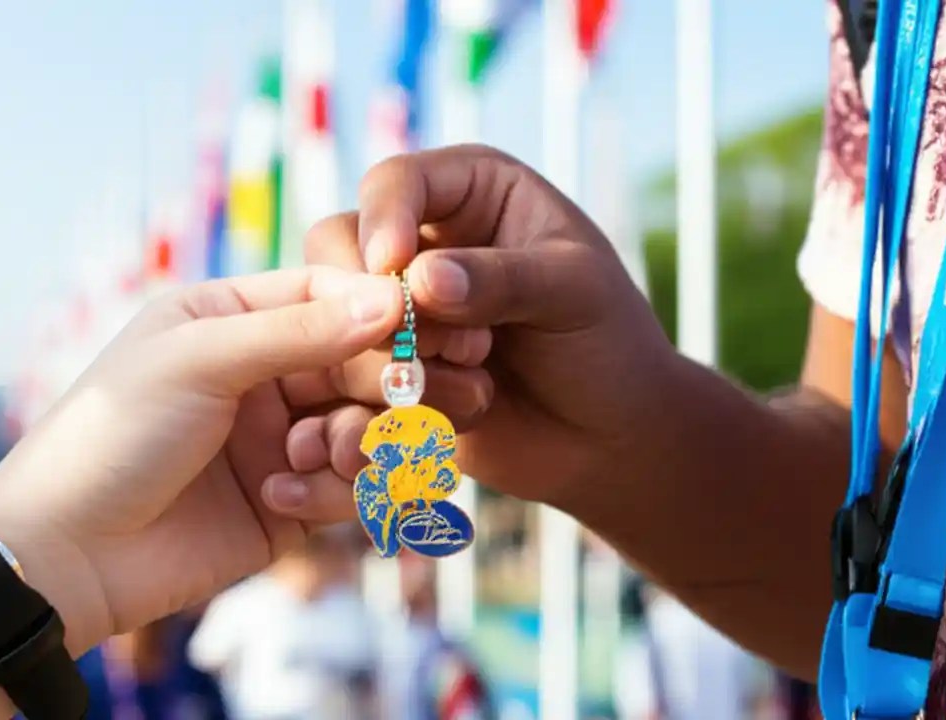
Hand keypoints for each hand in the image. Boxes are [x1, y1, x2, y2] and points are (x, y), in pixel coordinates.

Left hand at [0, 268, 403, 653]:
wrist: (67, 556)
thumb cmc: (114, 435)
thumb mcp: (201, 359)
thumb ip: (301, 330)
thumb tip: (392, 297)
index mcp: (231, 319)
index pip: (328, 293)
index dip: (377, 307)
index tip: (419, 325)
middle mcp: (263, 375)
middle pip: (363, 361)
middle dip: (384, 383)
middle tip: (405, 399)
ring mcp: (279, 441)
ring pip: (369, 427)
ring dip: (360, 441)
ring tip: (317, 458)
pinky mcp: (290, 505)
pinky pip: (351, 489)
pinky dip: (333, 493)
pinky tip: (278, 500)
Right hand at [287, 145, 678, 514]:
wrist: (609, 437)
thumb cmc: (608, 343)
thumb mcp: (573, 293)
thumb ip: (501, 279)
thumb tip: (421, 280)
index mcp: (469, 191)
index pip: (394, 183)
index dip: (383, 221)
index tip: (390, 265)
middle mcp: (422, 242)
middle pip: (337, 246)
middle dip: (384, 303)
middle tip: (462, 346)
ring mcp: (399, 310)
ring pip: (335, 320)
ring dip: (401, 363)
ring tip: (480, 383)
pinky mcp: (388, 372)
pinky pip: (349, 383)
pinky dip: (393, 406)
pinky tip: (459, 418)